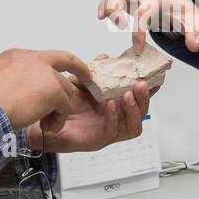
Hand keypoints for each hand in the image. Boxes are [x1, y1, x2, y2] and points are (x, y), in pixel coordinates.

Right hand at [0, 49, 91, 133]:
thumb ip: (7, 79)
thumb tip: (9, 89)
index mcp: (18, 56)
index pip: (44, 57)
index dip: (58, 62)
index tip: (68, 67)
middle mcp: (34, 60)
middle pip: (63, 65)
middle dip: (74, 77)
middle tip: (82, 87)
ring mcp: (46, 74)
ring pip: (64, 89)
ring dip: (58, 108)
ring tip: (47, 124)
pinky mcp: (53, 91)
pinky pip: (64, 106)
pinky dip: (59, 119)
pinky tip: (49, 128)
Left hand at [29, 55, 156, 153]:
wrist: (43, 122)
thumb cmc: (63, 106)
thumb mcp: (81, 84)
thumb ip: (93, 72)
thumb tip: (105, 57)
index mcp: (115, 105)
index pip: (137, 99)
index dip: (149, 90)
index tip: (155, 77)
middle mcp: (115, 119)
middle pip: (140, 113)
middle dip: (144, 98)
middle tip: (141, 84)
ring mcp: (109, 131)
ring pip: (133, 126)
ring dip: (134, 109)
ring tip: (128, 95)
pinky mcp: (98, 140)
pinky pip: (113, 131)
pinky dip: (114, 117)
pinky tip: (111, 106)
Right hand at [97, 0, 198, 54]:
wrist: (180, 2)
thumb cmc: (183, 12)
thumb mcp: (193, 22)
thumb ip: (193, 34)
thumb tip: (193, 46)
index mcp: (159, 0)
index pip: (143, 12)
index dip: (138, 32)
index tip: (138, 50)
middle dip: (115, 10)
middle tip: (121, 27)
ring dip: (108, 6)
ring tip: (112, 23)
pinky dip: (103, 4)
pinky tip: (102, 16)